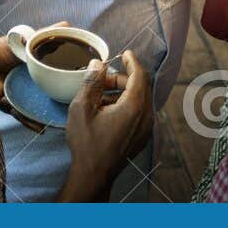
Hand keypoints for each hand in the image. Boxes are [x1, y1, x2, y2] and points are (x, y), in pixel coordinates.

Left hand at [0, 23, 69, 133]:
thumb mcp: (22, 42)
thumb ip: (42, 35)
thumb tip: (66, 24)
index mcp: (36, 71)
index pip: (57, 78)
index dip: (70, 82)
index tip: (88, 85)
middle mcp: (31, 86)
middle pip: (52, 96)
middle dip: (64, 103)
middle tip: (80, 105)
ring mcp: (22, 97)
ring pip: (40, 108)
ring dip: (51, 115)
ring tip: (64, 120)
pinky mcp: (10, 105)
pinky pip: (23, 116)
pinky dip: (32, 122)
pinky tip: (42, 126)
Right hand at [62, 50, 151, 199]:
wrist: (94, 174)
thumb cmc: (86, 141)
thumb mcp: (82, 107)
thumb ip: (92, 83)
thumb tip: (98, 64)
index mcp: (133, 108)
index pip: (140, 77)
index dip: (132, 62)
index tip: (125, 53)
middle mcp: (145, 117)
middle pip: (140, 87)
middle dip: (122, 78)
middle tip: (100, 78)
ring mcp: (145, 129)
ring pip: (140, 100)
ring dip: (122, 91)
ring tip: (98, 94)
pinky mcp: (141, 137)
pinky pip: (138, 112)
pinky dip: (125, 104)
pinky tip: (106, 109)